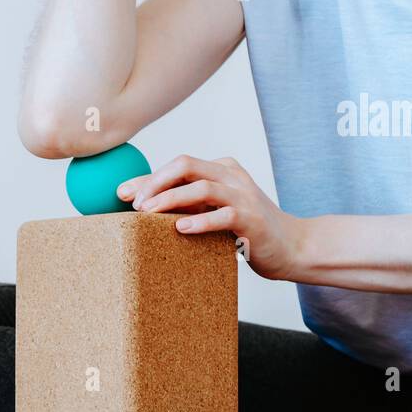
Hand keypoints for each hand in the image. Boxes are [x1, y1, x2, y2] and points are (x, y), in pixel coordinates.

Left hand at [116, 154, 305, 280]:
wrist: (291, 246)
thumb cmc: (246, 230)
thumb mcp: (215, 210)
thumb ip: (188, 203)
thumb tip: (143, 205)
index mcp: (221, 169)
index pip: (178, 165)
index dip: (147, 177)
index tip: (120, 193)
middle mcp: (232, 176)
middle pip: (186, 165)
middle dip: (155, 182)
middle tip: (134, 205)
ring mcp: (244, 196)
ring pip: (201, 187)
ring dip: (170, 199)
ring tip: (147, 213)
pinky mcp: (252, 220)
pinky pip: (223, 215)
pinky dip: (200, 221)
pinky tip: (180, 228)